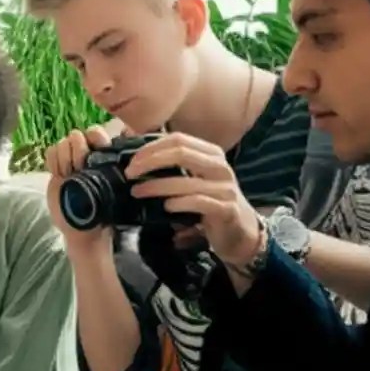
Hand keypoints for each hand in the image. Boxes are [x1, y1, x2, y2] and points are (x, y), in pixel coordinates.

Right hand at [45, 125, 118, 246]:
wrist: (82, 227)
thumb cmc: (103, 211)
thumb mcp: (116, 191)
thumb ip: (120, 169)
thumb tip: (126, 138)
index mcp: (103, 155)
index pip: (95, 133)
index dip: (93, 141)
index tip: (92, 158)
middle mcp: (86, 154)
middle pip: (76, 135)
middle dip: (76, 151)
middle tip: (78, 169)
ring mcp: (70, 160)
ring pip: (62, 143)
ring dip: (63, 158)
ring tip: (68, 175)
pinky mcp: (56, 167)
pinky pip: (50, 151)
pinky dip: (53, 161)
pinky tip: (59, 175)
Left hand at [125, 133, 262, 266]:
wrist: (240, 231)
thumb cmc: (210, 202)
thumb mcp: (194, 179)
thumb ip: (173, 166)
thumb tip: (137, 155)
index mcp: (211, 154)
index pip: (178, 139)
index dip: (152, 147)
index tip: (131, 160)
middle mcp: (220, 166)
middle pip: (180, 153)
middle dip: (150, 161)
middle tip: (129, 173)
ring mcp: (225, 188)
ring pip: (185, 181)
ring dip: (156, 186)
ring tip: (137, 192)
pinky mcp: (226, 209)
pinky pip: (198, 202)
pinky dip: (178, 203)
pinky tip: (165, 207)